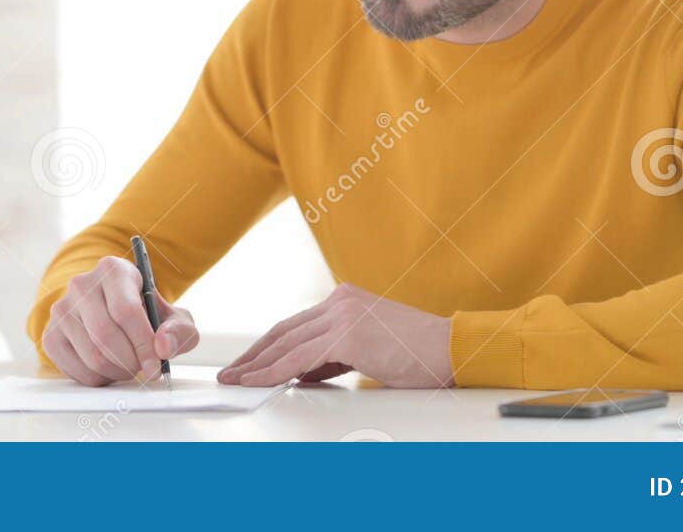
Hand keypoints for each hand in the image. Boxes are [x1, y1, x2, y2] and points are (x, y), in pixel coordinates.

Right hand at [41, 255, 199, 385]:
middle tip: (143, 368)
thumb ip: (178, 331)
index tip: (156, 366)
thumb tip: (163, 347)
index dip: (143, 343)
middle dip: (131, 361)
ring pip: (92, 356)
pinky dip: (98, 378)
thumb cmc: (148, 315)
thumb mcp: (174, 318)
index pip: (126, 310)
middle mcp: (82, 284)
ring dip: (117, 372)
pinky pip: (75, 369)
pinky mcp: (51, 334)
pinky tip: (109, 368)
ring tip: (129, 366)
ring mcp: (62, 309)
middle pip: (105, 335)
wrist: (118, 314)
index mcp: (114, 269)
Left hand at [217, 283, 454, 388]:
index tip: (247, 360)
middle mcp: (340, 301)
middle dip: (254, 354)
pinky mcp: (347, 335)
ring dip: (257, 364)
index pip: (295, 324)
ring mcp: (342, 315)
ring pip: (286, 344)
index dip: (267, 344)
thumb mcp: (368, 349)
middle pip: (284, 330)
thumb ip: (335, 355)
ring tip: (236, 379)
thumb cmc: (418, 355)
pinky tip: (258, 382)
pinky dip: (273, 372)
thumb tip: (303, 372)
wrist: (450, 351)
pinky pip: (299, 358)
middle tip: (231, 371)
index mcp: (345, 299)